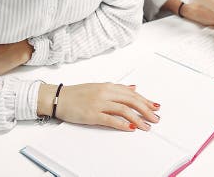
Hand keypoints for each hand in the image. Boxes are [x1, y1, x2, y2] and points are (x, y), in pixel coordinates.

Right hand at [38, 83, 160, 131]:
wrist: (58, 98)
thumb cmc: (77, 94)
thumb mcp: (99, 87)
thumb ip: (117, 88)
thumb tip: (133, 87)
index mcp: (108, 86)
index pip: (132, 93)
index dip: (145, 100)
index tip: (155, 107)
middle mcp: (105, 93)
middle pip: (131, 100)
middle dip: (146, 110)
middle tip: (155, 118)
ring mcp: (99, 103)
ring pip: (124, 110)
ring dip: (138, 119)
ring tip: (146, 126)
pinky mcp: (92, 114)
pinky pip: (111, 119)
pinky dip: (122, 124)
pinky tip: (130, 128)